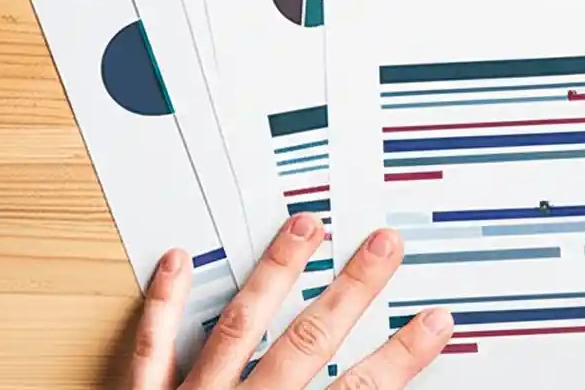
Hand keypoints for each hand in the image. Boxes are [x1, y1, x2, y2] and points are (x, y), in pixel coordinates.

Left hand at [128, 215, 452, 389]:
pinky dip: (161, 305)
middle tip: (381, 246)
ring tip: (302, 227)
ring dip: (274, 274)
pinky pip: (149, 351)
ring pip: (237, 328)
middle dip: (351, 291)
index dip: (402, 357)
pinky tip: (175, 260)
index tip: (436, 323)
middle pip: (307, 344)